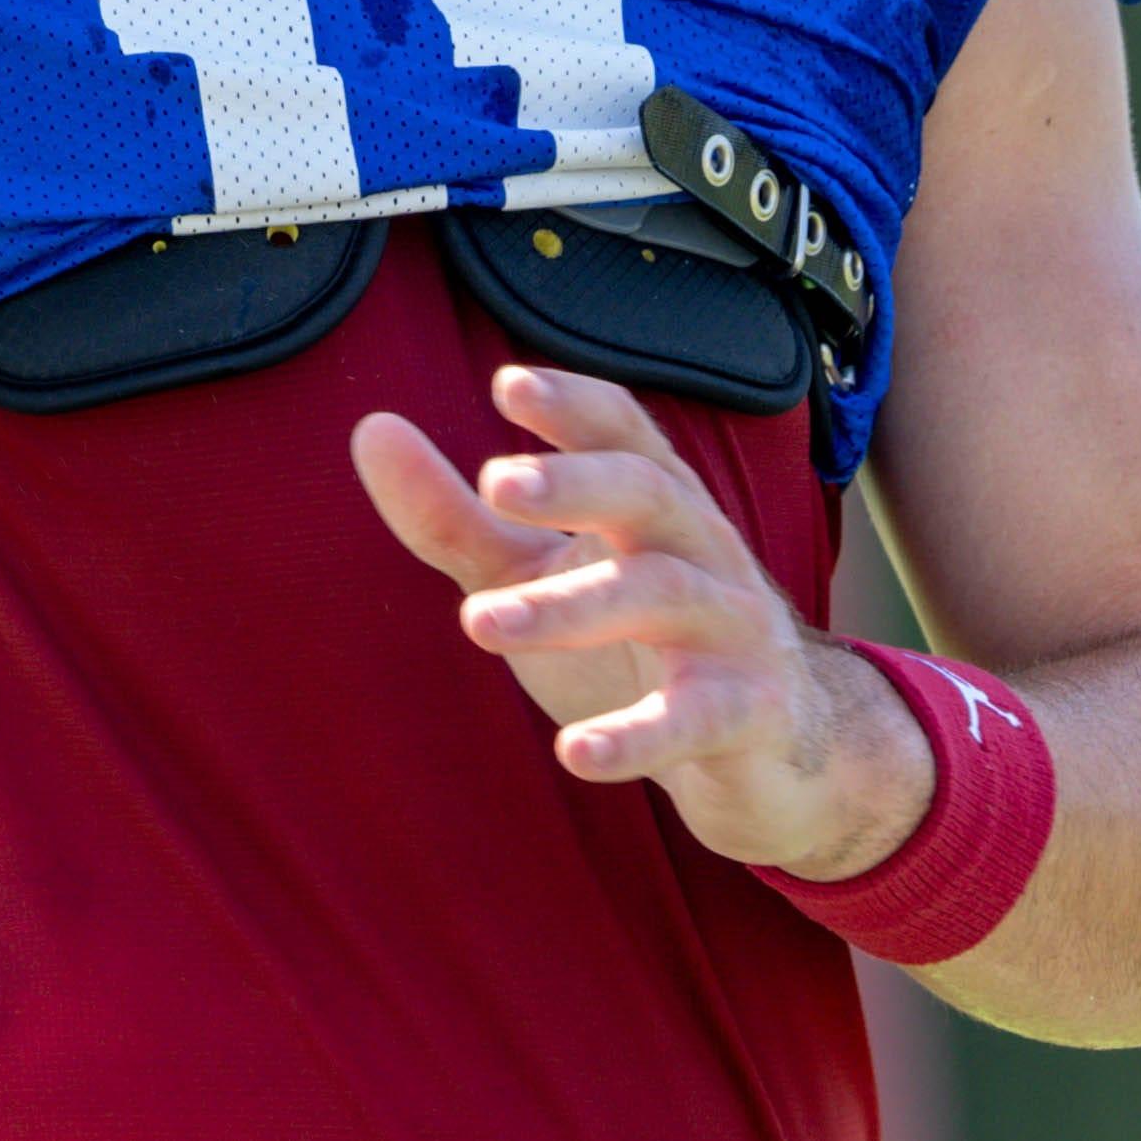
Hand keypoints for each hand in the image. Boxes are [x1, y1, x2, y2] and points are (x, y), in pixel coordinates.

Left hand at [352, 364, 930, 878]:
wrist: (770, 756)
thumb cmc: (634, 643)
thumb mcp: (538, 573)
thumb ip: (457, 516)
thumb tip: (370, 429)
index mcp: (654, 502)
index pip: (624, 430)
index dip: (573, 405)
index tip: (506, 384)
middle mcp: (700, 549)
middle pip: (649, 493)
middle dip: (578, 482)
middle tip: (497, 482)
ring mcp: (733, 629)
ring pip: (662, 597)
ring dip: (571, 606)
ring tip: (476, 620)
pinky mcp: (750, 713)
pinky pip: (700, 717)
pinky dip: (640, 734)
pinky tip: (574, 753)